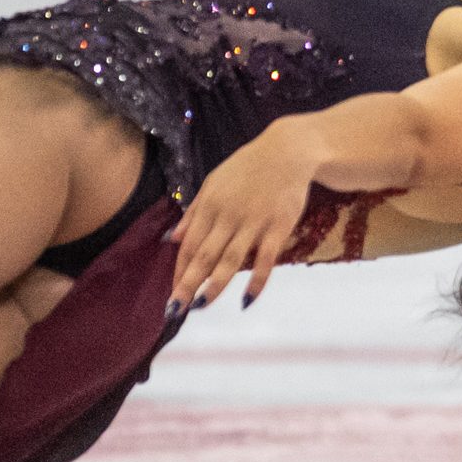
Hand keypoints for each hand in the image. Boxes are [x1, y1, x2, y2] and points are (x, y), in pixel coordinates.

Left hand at [165, 120, 322, 312]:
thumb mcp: (214, 182)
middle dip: (188, 284)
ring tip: (201, 305)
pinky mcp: (278, 227)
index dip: (180, 270)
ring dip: (215, 286)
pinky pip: (265, 259)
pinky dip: (256, 281)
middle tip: (175, 310)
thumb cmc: (248, 167)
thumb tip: (172, 239)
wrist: (288, 151)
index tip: (173, 294)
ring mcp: (254, 222)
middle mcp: (228, 215)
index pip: (189, 244)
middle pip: (204, 256)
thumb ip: (194, 211)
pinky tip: (246, 300)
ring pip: (230, 260)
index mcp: (210, 205)